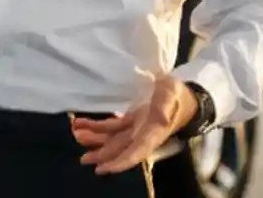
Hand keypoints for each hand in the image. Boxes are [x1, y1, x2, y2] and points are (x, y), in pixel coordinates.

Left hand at [71, 75, 197, 174]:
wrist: (185, 95)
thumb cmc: (178, 93)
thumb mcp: (171, 93)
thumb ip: (164, 105)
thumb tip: (160, 118)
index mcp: (153, 132)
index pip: (136, 152)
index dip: (120, 163)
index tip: (103, 169)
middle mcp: (143, 135)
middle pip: (120, 150)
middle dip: (101, 155)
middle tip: (82, 159)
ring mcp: (137, 130)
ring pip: (113, 140)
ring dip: (95, 140)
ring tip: (77, 135)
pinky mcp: (132, 122)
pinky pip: (112, 127)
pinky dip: (97, 126)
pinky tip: (82, 124)